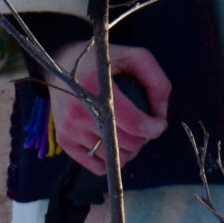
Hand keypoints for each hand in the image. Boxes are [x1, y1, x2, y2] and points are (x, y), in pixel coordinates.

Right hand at [45, 41, 171, 175]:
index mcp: (95, 87)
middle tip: (142, 125)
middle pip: (125, 143)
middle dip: (142, 138)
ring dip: (128, 150)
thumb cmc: (103, 61)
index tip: (160, 124)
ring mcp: (69, 128)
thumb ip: (157, 82)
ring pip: (113, 157)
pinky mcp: (64, 140)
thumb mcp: (134, 57)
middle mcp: (78, 111)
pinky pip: (96, 166)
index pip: (133, 123)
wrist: (63, 63)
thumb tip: (161, 116)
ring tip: (128, 132)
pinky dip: (110, 159)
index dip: (153, 128)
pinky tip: (113, 142)